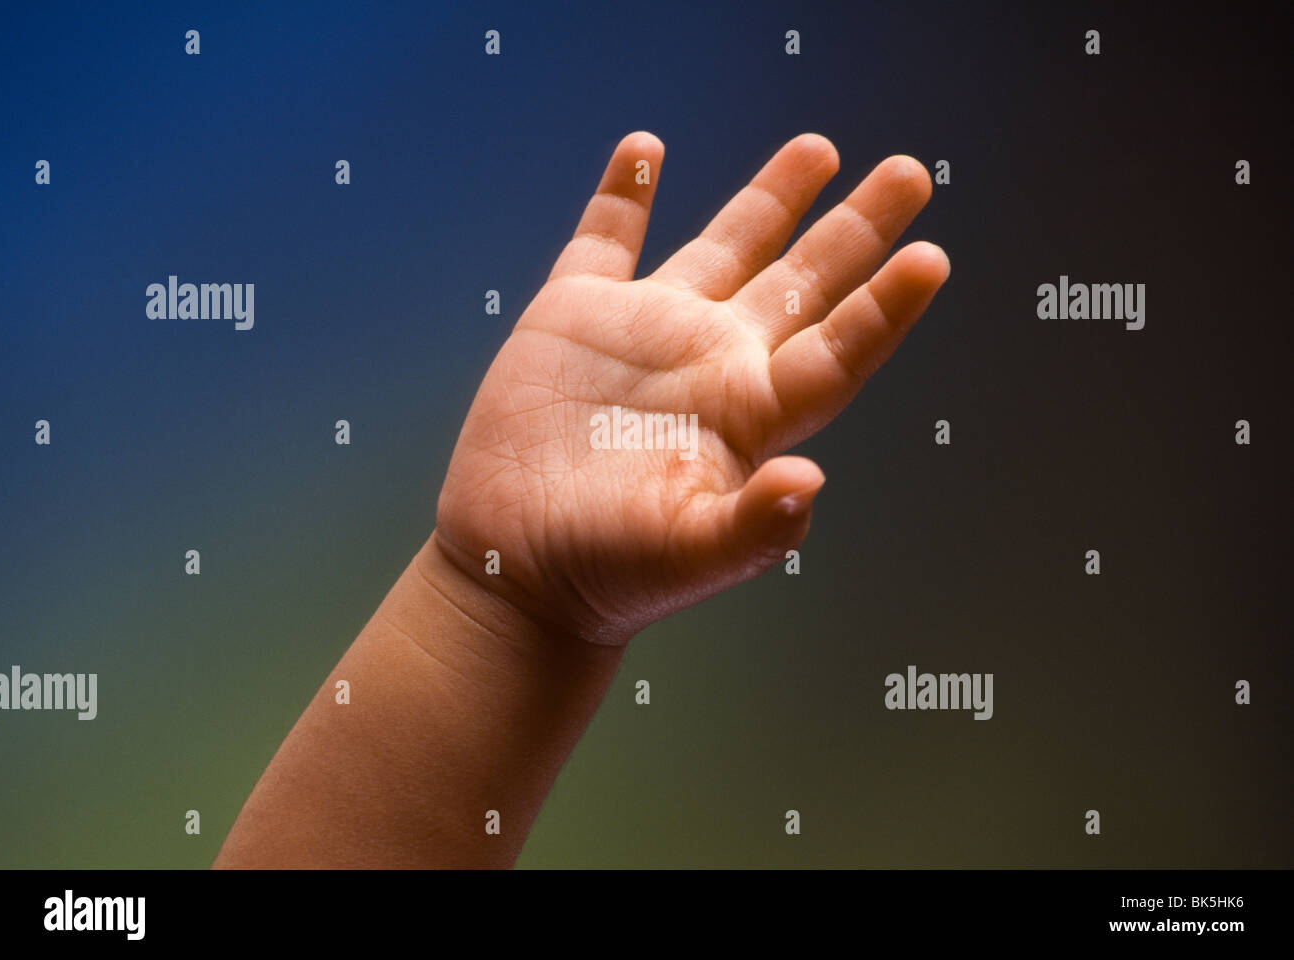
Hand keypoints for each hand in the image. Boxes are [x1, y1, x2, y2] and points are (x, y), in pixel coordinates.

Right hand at [434, 131, 948, 643]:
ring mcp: (647, 333)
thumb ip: (753, 528)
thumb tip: (808, 485)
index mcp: (749, 413)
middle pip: (803, 282)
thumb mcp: (687, 554)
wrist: (519, 565)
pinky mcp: (574, 318)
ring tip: (820, 148)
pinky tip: (645, 149)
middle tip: (912, 174)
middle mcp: (712, 362)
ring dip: (771, 197)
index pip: (836, 349)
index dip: (885, 306)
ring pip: (725, 246)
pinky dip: (624, 192)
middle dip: (856, 228)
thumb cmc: (609, 573)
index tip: (931, 257)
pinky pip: (607, 239)